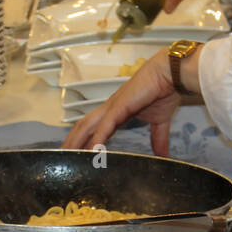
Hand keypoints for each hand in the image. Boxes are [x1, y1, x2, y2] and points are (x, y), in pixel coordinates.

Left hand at [63, 49, 181, 155]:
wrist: (170, 74)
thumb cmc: (163, 91)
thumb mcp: (159, 122)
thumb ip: (158, 139)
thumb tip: (163, 156)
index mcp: (115, 112)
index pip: (93, 129)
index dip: (83, 142)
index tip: (76, 155)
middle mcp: (109, 109)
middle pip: (83, 127)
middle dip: (72, 142)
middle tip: (61, 158)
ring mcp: (112, 107)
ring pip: (87, 126)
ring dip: (77, 141)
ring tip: (68, 156)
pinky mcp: (119, 106)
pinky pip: (104, 125)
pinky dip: (97, 139)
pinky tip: (92, 151)